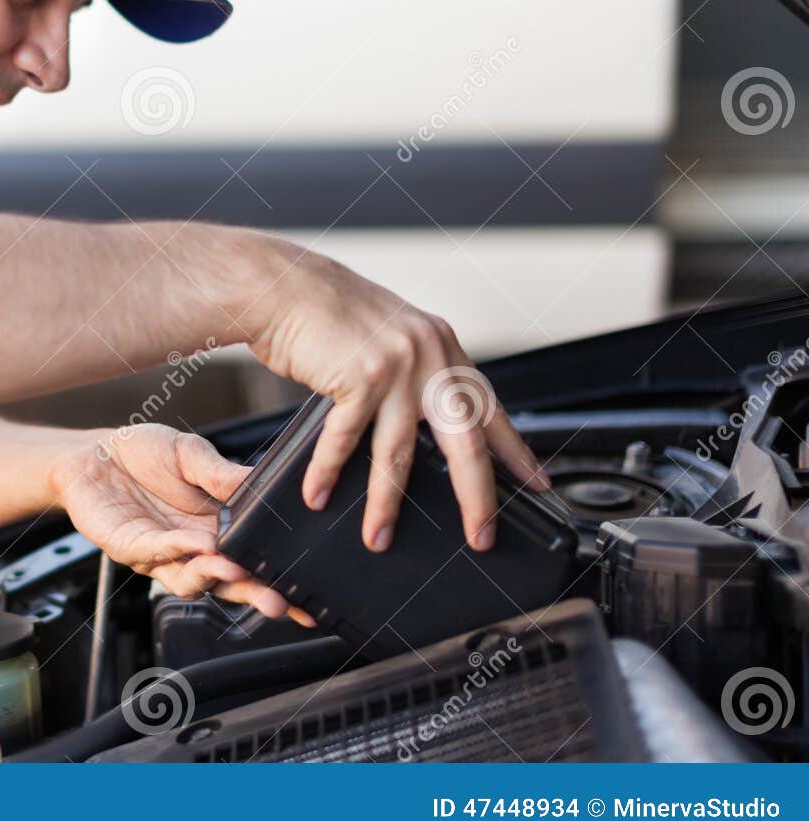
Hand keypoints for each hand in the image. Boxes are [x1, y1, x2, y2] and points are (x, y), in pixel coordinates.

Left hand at [50, 424, 312, 623]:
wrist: (93, 453)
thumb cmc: (142, 454)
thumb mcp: (192, 454)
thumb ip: (223, 474)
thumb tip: (261, 486)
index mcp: (215, 526)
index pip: (251, 560)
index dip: (277, 580)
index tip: (308, 598)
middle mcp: (193, 547)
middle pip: (228, 582)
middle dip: (253, 593)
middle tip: (278, 602)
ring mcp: (162, 554)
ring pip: (193, 580)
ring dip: (216, 577)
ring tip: (234, 569)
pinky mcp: (131, 547)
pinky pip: (159, 553)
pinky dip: (180, 549)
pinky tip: (199, 543)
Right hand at [246, 243, 549, 552]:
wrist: (282, 283)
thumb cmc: (326, 309)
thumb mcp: (390, 334)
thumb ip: (414, 370)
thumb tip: (420, 423)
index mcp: (442, 345)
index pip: (491, 409)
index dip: (516, 452)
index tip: (538, 485)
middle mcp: (429, 355)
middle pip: (465, 443)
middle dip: (477, 499)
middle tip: (482, 536)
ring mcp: (396, 367)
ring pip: (399, 455)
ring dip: (386, 505)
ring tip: (378, 538)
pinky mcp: (359, 377)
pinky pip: (344, 441)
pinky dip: (326, 472)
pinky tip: (317, 494)